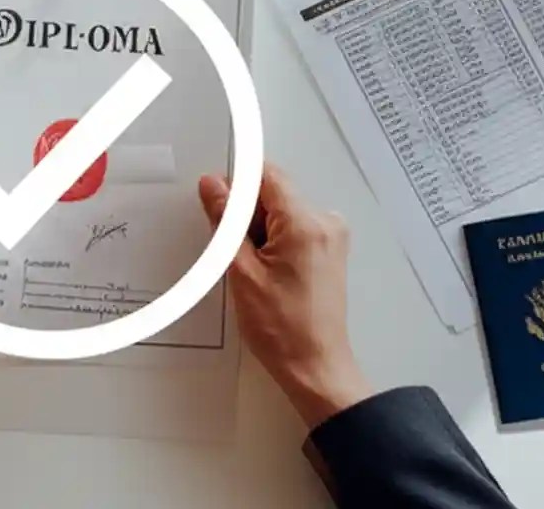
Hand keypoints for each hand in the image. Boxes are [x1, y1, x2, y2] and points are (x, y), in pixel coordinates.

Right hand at [198, 163, 371, 429]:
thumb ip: (226, 222)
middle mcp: (325, 222)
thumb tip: (212, 185)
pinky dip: (273, 240)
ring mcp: (331, 236)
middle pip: (275, 193)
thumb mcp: (241, 271)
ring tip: (249, 268)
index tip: (212, 198)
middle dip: (246, 212)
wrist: (315, 367)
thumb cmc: (279, 327)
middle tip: (231, 251)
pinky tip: (263, 271)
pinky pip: (294, 228)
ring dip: (258, 229)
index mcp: (306, 223)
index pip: (267, 176)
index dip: (235, 183)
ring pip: (282, 212)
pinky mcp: (329, 251)